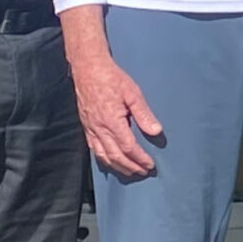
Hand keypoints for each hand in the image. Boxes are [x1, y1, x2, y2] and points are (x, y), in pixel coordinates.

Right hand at [69, 47, 163, 178]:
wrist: (88, 69)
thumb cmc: (112, 79)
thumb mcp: (132, 93)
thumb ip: (144, 114)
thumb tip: (156, 132)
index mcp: (112, 121)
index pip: (128, 147)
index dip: (140, 158)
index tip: (150, 164)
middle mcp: (99, 128)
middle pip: (116, 155)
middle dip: (131, 166)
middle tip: (143, 172)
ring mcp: (91, 129)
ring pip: (103, 155)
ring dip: (118, 166)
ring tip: (130, 172)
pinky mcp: (86, 127)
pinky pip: (94, 148)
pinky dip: (104, 159)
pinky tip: (112, 162)